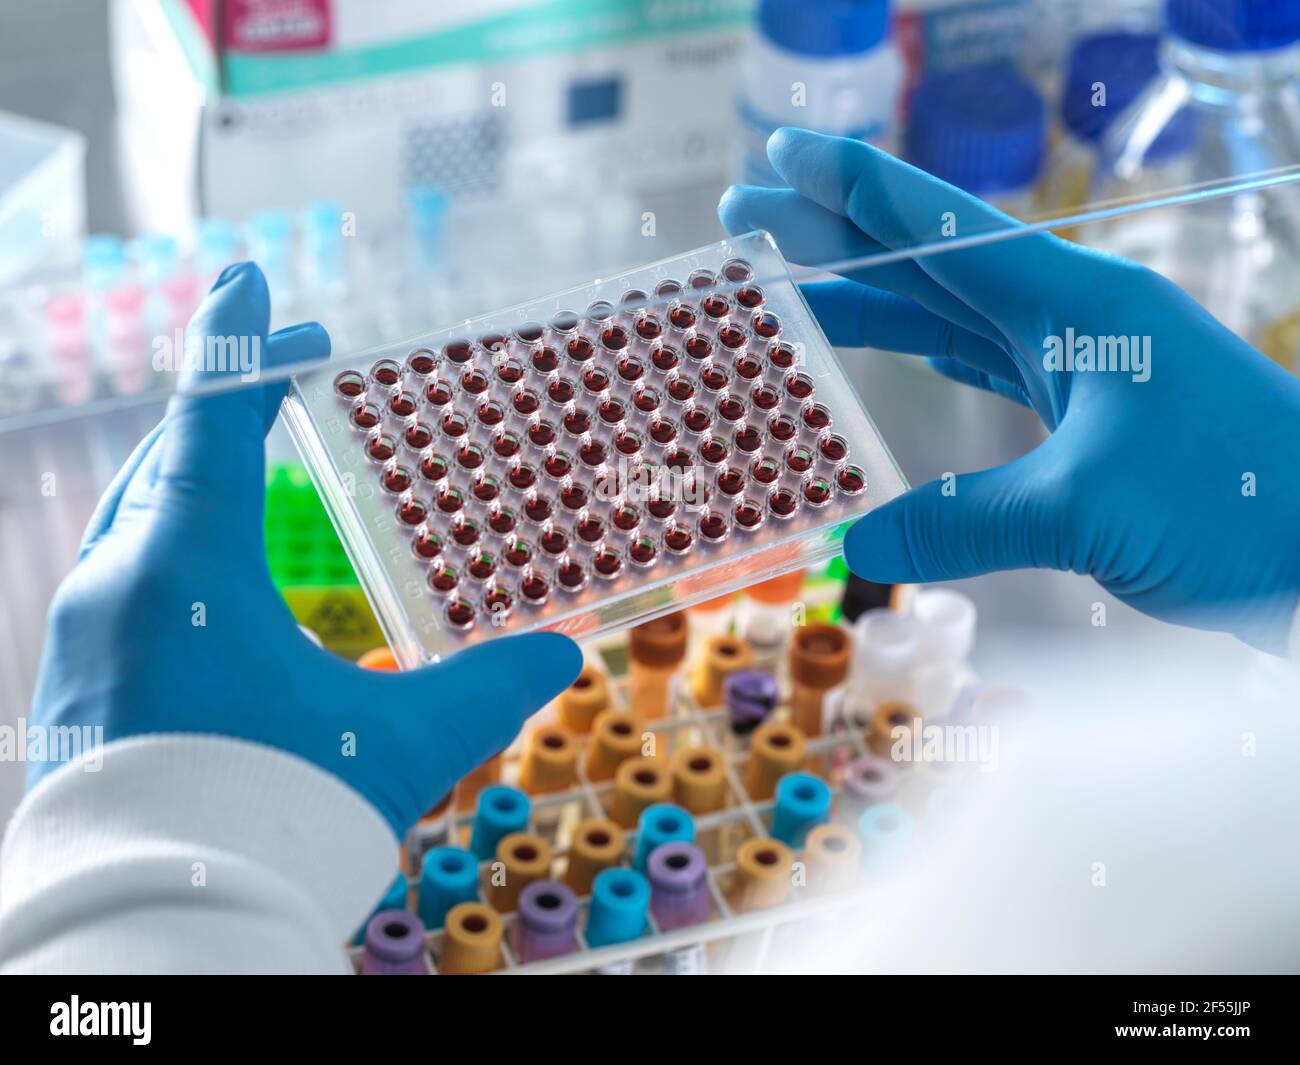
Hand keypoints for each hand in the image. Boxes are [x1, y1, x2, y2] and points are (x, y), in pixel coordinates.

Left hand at [30, 263, 581, 833]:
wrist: (155, 920)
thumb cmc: (273, 815)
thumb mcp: (398, 743)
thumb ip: (487, 688)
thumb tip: (563, 653)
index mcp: (189, 570)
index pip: (208, 418)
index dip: (237, 340)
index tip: (253, 279)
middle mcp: (121, 584)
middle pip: (175, 455)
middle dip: (236, 400)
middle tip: (296, 365)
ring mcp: (86, 632)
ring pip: (147, 516)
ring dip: (205, 469)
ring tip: (265, 456)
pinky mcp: (78, 679)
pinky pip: (131, 572)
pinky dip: (180, 535)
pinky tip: (221, 569)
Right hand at [720, 128, 1299, 652]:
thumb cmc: (1238, 506)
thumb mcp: (1086, 510)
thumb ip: (962, 523)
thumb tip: (856, 547)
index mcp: (1075, 304)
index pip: (941, 229)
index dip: (855, 186)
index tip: (781, 151)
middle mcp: (1072, 319)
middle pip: (929, 263)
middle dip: (834, 237)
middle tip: (746, 217)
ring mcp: (1084, 366)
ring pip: (950, 317)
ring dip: (870, 303)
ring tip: (788, 297)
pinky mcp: (1092, 416)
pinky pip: (985, 371)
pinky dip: (927, 364)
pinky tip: (893, 361)